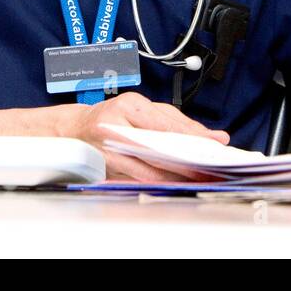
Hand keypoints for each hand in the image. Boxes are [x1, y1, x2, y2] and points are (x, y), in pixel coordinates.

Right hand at [55, 91, 228, 182]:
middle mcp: (114, 128)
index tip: (213, 145)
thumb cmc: (114, 115)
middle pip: (158, 151)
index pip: (164, 125)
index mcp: (127, 106)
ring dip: (176, 177)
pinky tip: (175, 183)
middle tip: (209, 168)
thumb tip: (211, 136)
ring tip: (197, 177)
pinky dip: (160, 184)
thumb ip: (177, 121)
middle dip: (187, 163)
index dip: (191, 137)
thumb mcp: (144, 108)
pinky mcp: (106, 172)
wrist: (77, 129)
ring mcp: (108, 153)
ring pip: (149, 172)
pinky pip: (140, 181)